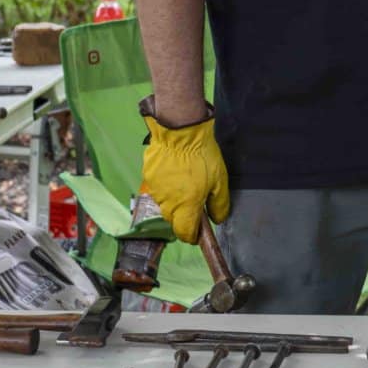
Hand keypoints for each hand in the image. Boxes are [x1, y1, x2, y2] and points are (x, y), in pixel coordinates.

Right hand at [141, 114, 230, 243]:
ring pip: (165, 204)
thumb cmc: (202, 156)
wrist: (180, 131)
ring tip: (185, 181)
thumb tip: (217, 219)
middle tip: (196, 198)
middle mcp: (168, 203)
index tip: (198, 231)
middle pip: (174, 219)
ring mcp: (155, 190)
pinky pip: (158, 188)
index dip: (192, 235)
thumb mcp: (220, 180)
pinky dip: (166, 185)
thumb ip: (219, 204)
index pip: (185, 233)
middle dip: (184, 215)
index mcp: (186, 206)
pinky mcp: (148, 177)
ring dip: (174, 199)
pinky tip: (174, 171)